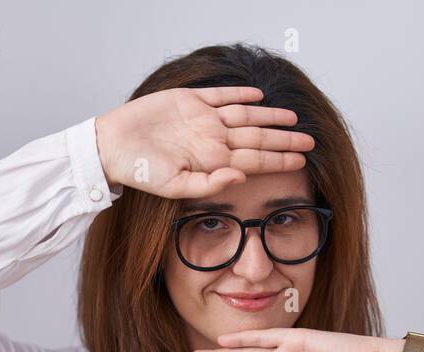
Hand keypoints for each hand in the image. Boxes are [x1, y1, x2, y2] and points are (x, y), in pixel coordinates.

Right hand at [94, 87, 313, 197]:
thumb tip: (241, 176)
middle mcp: (212, 138)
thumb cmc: (140, 172)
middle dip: (285, 139)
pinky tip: (258, 94)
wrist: (113, 147)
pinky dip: (239, 94)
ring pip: (246, 115)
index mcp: (212, 160)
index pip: (255, 158)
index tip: (302, 160)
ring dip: (270, 115)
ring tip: (293, 117)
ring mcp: (202, 119)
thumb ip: (209, 184)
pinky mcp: (188, 100)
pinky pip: (220, 95)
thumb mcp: (176, 187)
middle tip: (311, 139)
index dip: (279, 159)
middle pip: (257, 136)